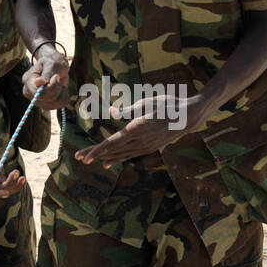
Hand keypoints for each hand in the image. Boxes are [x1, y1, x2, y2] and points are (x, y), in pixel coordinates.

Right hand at [21, 45, 68, 110]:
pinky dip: (64, 97)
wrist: (56, 65)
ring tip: (59, 83)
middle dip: (56, 89)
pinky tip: (62, 89)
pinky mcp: (46, 104)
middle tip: (58, 77)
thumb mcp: (51, 64)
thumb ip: (46, 74)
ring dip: (61, 93)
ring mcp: (37, 100)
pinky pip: (58, 106)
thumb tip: (38, 82)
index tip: (56, 76)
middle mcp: (30, 92)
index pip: (36, 91)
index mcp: (28, 79)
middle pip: (45, 99)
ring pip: (52, 104)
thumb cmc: (52, 61)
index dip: (50, 87)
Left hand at [75, 92, 213, 168]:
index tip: (85, 156)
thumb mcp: (147, 103)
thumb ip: (128, 110)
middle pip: (113, 150)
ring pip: (120, 154)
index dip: (97, 150)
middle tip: (78, 158)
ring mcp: (146, 146)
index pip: (113, 142)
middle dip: (94, 154)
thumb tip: (111, 111)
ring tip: (88, 160)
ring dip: (103, 157)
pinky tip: (107, 163)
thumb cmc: (167, 105)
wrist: (188, 117)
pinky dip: (117, 158)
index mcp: (138, 129)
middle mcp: (141, 141)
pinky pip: (129, 155)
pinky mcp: (149, 147)